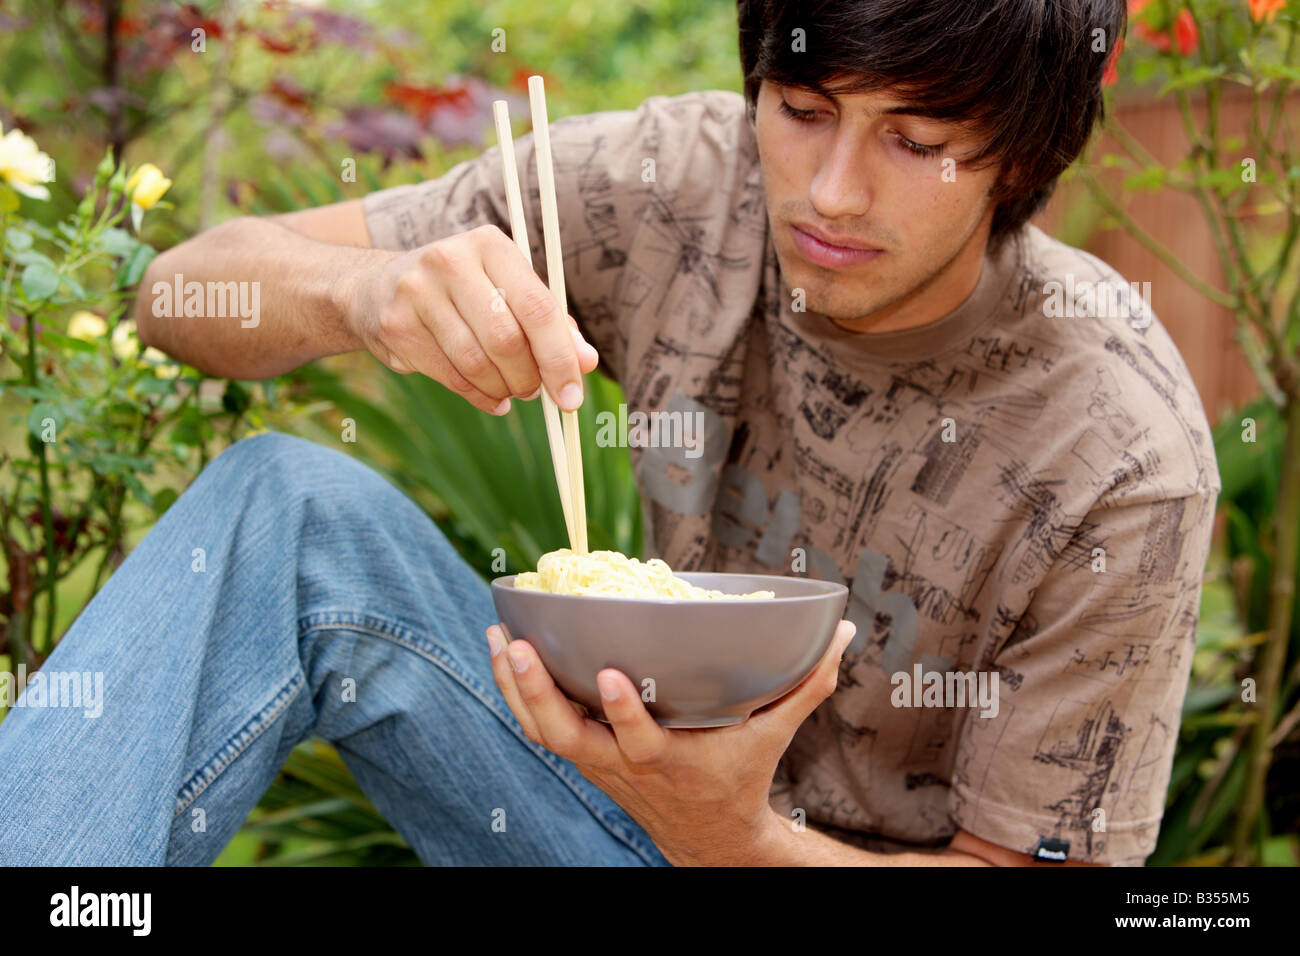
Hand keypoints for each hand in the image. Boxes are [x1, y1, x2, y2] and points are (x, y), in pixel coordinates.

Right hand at [348, 224, 599, 415]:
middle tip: (534, 391)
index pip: (538, 308)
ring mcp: (418, 291)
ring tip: (510, 391)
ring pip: (477, 362)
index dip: (560, 358)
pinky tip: (489, 397)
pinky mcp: (396, 324)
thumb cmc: (463, 293)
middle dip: (528, 378)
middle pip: (507, 339)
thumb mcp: (508, 292)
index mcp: (491, 245)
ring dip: (503, 389)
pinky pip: (451, 376)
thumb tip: (586, 362)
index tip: (572, 396)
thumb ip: (552, 324)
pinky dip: (479, 396)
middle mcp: (452, 260)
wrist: (377, 289)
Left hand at [485, 618, 857, 865]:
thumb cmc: (740, 776)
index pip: (639, 741)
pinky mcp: (584, 758)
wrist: (709, 837)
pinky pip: (539, 727)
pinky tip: (504, 652)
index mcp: (667, 761)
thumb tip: (844, 632)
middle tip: (520, 646)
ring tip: (498, 635)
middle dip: (538, 693)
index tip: (611, 673)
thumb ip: (807, 684)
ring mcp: (596, 764)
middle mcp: (622, 765)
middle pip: (566, 737)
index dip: (622, 712)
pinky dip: (517, 694)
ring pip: (541, 731)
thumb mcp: (773, 735)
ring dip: (514, 688)